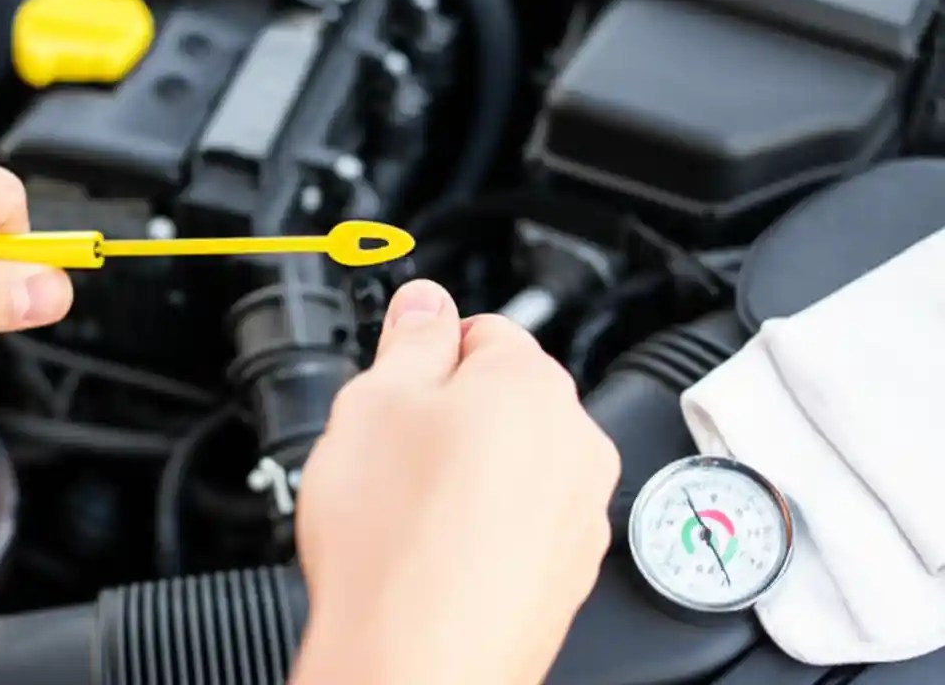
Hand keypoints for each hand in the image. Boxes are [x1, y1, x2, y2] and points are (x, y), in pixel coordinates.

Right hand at [292, 279, 619, 684]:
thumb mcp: (372, 404)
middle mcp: (575, 443)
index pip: (482, 330)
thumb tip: (427, 304)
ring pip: (514, 465)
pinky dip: (485, 527)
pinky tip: (436, 552)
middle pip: (504, 399)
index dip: (427, 356)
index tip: (398, 385)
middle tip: (392, 453)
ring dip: (468, 474)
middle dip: (449, 415)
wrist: (415, 664)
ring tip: (409, 512)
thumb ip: (409, 339)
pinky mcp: (568, 572)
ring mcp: (579, 513)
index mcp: (531, 383)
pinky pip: (522, 523)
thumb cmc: (392, 543)